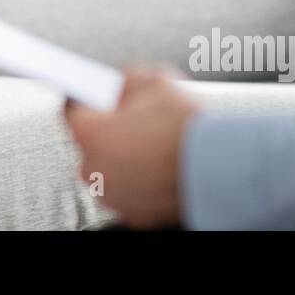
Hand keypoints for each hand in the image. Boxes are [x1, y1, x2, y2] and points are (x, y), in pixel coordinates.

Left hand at [63, 67, 198, 228]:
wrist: (224, 167)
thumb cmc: (189, 125)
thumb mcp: (157, 81)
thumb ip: (127, 80)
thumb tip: (118, 85)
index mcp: (89, 132)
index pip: (71, 111)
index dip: (84, 100)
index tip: (91, 97)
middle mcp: (92, 168)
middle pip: (90, 142)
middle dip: (108, 130)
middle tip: (136, 121)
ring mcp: (111, 195)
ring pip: (108, 169)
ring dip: (123, 157)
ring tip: (153, 145)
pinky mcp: (132, 214)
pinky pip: (127, 191)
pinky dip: (139, 180)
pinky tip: (160, 166)